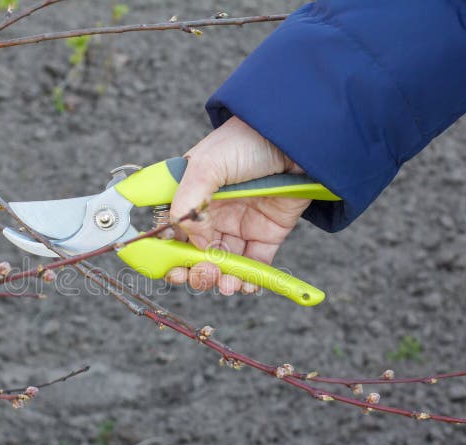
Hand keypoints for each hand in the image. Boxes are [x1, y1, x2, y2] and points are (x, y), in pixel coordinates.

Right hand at [167, 116, 309, 294]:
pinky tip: (244, 285)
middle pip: (195, 254)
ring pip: (222, 264)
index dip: (169, 254)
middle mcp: (212, 214)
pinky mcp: (266, 235)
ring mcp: (238, 226)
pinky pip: (253, 265)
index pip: (172, 233)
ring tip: (226, 283)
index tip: (171, 268)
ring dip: (220, 280)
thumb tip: (187, 238)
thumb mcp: (208, 165)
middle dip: (194, 271)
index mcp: (191, 196)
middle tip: (201, 275)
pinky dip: (248, 280)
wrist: (296, 139)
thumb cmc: (247, 141)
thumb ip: (188, 201)